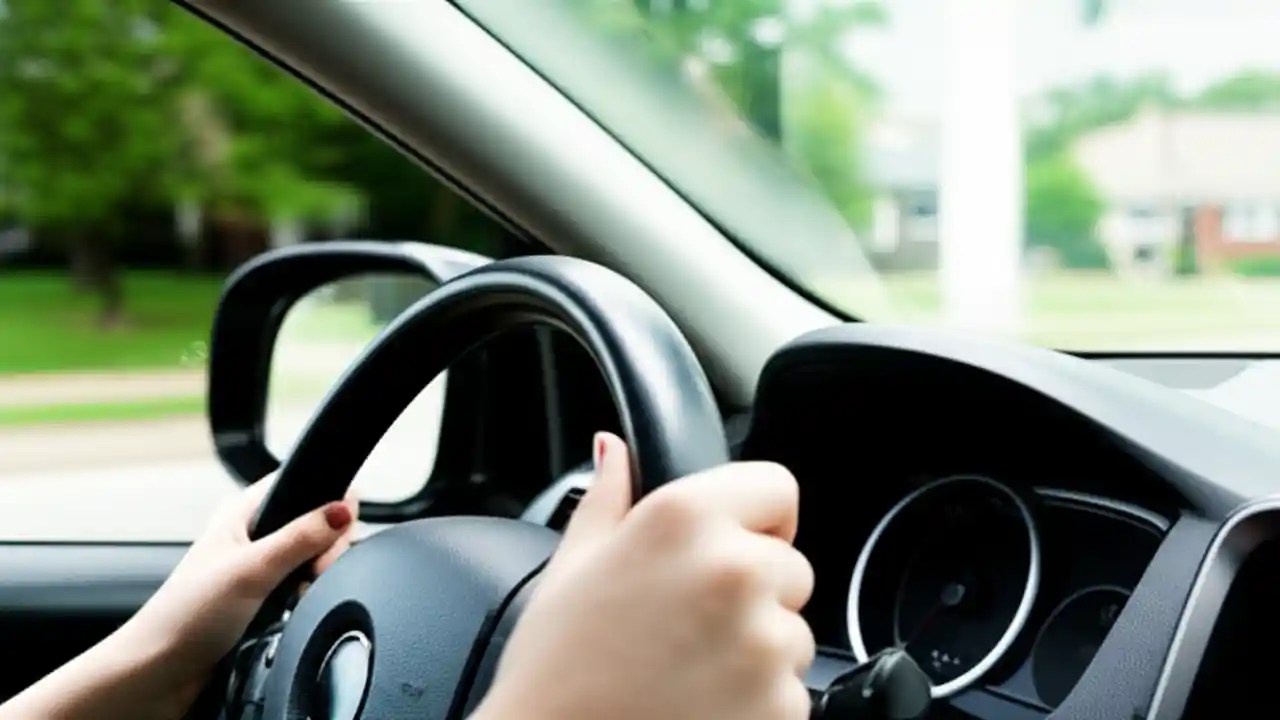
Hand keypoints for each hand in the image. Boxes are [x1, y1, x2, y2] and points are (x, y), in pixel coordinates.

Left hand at [124, 476, 358, 703]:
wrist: (160, 673)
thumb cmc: (183, 617)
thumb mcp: (251, 569)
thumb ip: (300, 538)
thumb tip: (343, 509)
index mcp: (245, 511)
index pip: (305, 484)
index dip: (330, 503)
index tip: (334, 535)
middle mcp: (254, 535)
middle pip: (318, 525)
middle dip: (327, 549)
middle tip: (313, 574)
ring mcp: (261, 568)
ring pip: (314, 559)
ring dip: (317, 578)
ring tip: (297, 597)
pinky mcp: (267, 598)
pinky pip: (305, 589)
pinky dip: (308, 599)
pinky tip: (294, 610)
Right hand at [475, 433, 815, 719]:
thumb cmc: (556, 669)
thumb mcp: (573, 566)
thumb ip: (608, 497)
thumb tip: (615, 450)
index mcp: (683, 519)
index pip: (778, 488)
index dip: (757, 519)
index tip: (731, 543)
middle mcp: (732, 570)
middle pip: (790, 565)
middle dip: (756, 590)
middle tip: (691, 622)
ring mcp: (763, 642)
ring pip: (793, 631)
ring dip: (758, 648)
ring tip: (689, 668)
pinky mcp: (781, 704)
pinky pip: (790, 690)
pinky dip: (759, 700)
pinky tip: (701, 702)